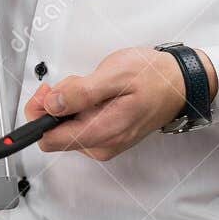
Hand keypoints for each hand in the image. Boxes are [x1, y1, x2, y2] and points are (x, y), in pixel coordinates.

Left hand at [25, 45, 218, 161]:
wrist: (178, 83)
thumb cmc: (152, 76)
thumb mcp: (115, 74)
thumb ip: (81, 92)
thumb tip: (52, 105)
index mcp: (102, 133)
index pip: (48, 139)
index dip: (40, 114)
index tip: (47, 93)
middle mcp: (101, 145)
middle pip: (53, 132)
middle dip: (57, 103)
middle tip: (77, 82)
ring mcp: (103, 143)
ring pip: (65, 126)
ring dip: (69, 103)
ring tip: (94, 86)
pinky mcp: (105, 137)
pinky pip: (78, 124)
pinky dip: (79, 106)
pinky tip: (96, 94)